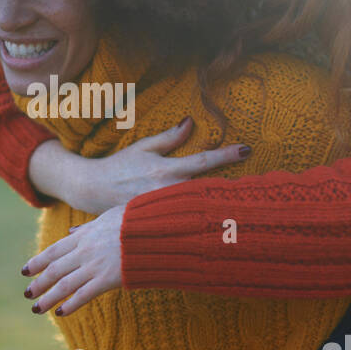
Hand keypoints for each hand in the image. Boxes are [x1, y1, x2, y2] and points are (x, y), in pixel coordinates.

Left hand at [22, 204, 125, 317]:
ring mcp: (94, 266)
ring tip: (36, 308)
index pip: (53, 251)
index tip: (25, 271)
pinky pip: (83, 295)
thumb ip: (88, 227)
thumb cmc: (135, 221)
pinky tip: (60, 312)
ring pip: (64, 285)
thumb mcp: (107, 217)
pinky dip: (70, 304)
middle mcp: (84, 252)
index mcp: (84, 236)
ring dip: (47, 298)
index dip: (37, 262)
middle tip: (27, 294)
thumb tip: (72, 230)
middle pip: (54, 270)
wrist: (154, 230)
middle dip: (38, 283)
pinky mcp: (107, 280)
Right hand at [52, 117, 249, 213]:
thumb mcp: (144, 147)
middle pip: (207, 189)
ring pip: (198, 208)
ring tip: (246, 207)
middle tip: (257, 188)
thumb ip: (169, 138)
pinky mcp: (156, 222)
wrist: (93, 190)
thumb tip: (191, 122)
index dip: (225, 154)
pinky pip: (183, 221)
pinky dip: (200, 222)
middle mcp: (166, 190)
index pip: (202, 160)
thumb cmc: (119, 165)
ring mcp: (162, 209)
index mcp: (166, 169)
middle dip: (232, 188)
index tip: (247, 148)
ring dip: (220, 207)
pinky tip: (217, 227)